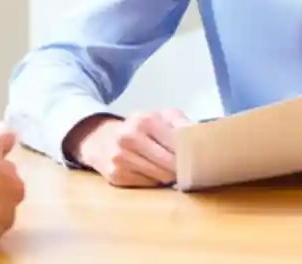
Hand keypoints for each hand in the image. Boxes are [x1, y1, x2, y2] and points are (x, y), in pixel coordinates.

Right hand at [66, 109, 190, 187]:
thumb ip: (181, 123)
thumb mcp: (159, 117)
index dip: (191, 153)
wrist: (99, 139)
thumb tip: (202, 135)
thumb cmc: (137, 128)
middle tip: (190, 170)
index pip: (176, 142)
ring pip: (159, 177)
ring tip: (171, 171)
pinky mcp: (115, 175)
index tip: (199, 159)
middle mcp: (129, 137)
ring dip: (169, 177)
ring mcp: (120, 158)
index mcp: (144, 120)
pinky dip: (154, 182)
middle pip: (169, 163)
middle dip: (182, 168)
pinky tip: (153, 174)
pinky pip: (147, 185)